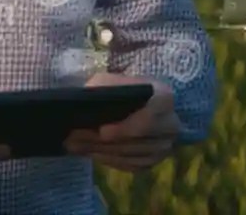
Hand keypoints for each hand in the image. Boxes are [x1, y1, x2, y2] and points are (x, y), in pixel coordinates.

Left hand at [63, 72, 179, 171]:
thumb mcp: (107, 81)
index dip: (125, 127)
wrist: (133, 102)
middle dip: (103, 141)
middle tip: (75, 139)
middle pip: (138, 140)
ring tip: (74, 145)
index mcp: (163, 98)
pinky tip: (90, 153)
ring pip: (133, 154)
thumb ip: (100, 91)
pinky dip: (110, 160)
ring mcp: (165, 144)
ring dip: (101, 151)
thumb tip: (86, 106)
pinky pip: (133, 165)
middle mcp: (171, 124)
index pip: (149, 116)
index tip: (102, 132)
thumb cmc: (117, 88)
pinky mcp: (156, 159)